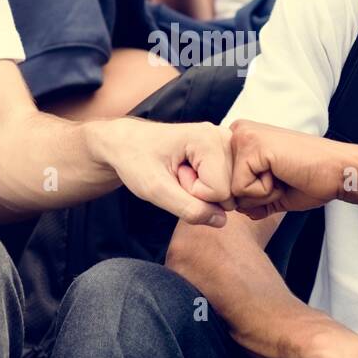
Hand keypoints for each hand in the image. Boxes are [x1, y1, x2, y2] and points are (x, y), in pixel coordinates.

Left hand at [91, 117, 234, 226]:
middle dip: (202, 192)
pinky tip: (191, 171)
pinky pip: (227, 184)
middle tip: (177, 175)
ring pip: (230, 188)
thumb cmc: (136, 160)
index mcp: (208, 138)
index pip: (220, 191)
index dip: (194, 193)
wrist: (128, 143)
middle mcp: (224, 137)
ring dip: (204, 189)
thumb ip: (188, 208)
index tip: (173, 176)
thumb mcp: (155, 189)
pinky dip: (209, 185)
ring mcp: (227, 143)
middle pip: (229, 189)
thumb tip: (221, 220)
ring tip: (182, 172)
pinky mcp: (226, 150)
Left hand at [228, 119, 357, 218]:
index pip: (224, 183)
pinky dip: (265, 192)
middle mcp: (238, 132)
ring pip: (231, 190)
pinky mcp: (251, 146)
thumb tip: (231, 208)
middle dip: (254, 195)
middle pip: (224, 187)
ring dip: (260, 194)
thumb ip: (249, 198)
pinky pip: (241, 189)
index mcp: (242, 139)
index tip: (279, 179)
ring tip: (283, 176)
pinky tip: (283, 174)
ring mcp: (244, 136)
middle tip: (282, 178)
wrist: (339, 171)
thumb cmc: (311, 179)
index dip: (252, 194)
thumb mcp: (273, 191)